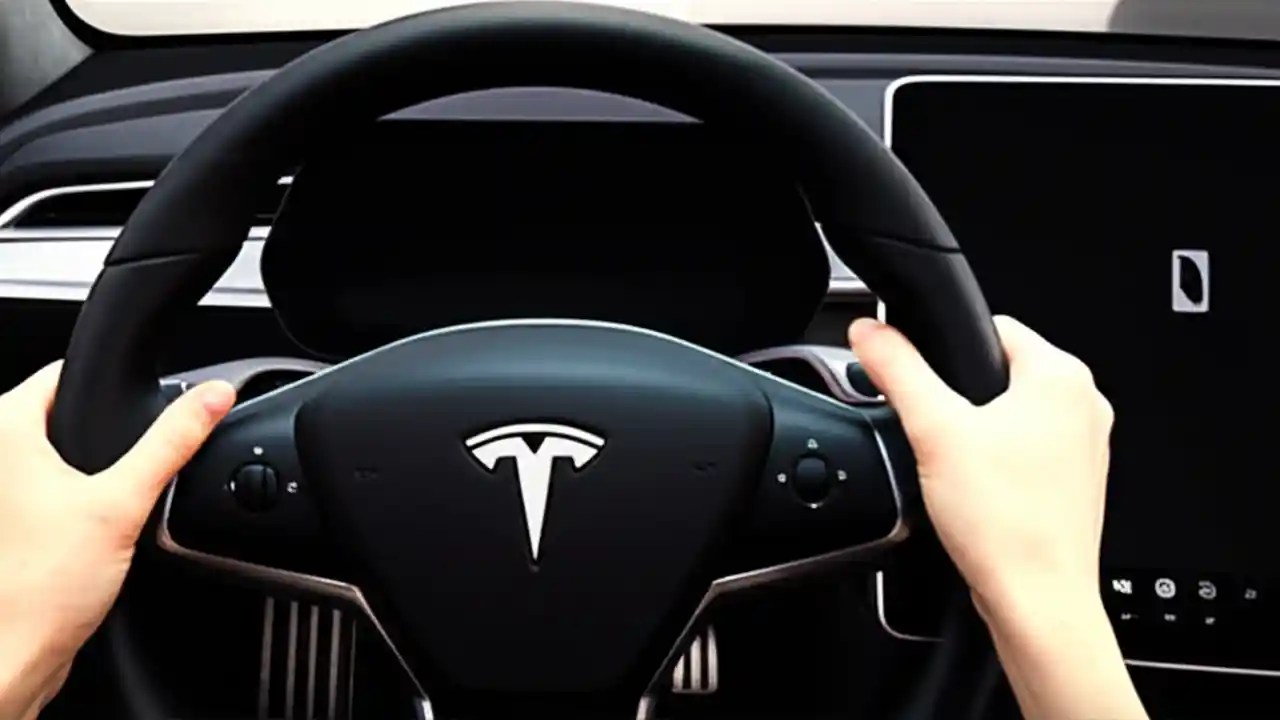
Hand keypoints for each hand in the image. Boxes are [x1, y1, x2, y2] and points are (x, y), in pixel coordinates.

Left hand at [0, 363, 234, 719]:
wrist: (15, 653)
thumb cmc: (45, 583)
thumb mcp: (124, 501)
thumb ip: (172, 442)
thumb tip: (211, 397)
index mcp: (5, 431)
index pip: (59, 374)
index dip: (107, 383)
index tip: (141, 399)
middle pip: (61, 416)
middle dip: (102, 436)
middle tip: (126, 472)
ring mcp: (1, 494)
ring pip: (55, 458)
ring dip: (88, 474)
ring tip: (107, 510)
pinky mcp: (11, 525)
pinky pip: (47, 494)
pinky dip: (73, 504)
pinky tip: (90, 536)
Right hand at [850, 316, 1145, 719]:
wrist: (1037, 601)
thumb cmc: (1006, 524)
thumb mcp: (933, 431)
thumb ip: (897, 369)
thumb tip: (870, 331)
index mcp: (1063, 376)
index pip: (992, 328)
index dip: (945, 353)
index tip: (924, 386)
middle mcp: (1086, 405)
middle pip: (997, 375)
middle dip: (959, 402)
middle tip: (940, 441)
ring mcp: (1086, 447)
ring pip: (1009, 417)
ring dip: (977, 436)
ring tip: (961, 474)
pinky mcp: (1075, 482)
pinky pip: (1024, 454)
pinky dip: (998, 468)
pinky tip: (980, 496)